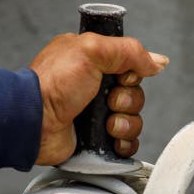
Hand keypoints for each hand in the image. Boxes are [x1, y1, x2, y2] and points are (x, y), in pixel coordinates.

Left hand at [30, 33, 169, 164]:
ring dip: (125, 124)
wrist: (35, 123)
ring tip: (106, 125)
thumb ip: (129, 51)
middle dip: (128, 101)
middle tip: (108, 102)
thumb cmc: (53, 84)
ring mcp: (95, 115)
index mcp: (92, 62)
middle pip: (134, 94)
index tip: (119, 76)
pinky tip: (111, 140)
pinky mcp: (96, 139)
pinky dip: (124, 143)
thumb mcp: (92, 50)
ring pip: (133, 120)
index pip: (130, 67)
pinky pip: (126, 143)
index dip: (131, 74)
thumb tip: (158, 62)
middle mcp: (95, 87)